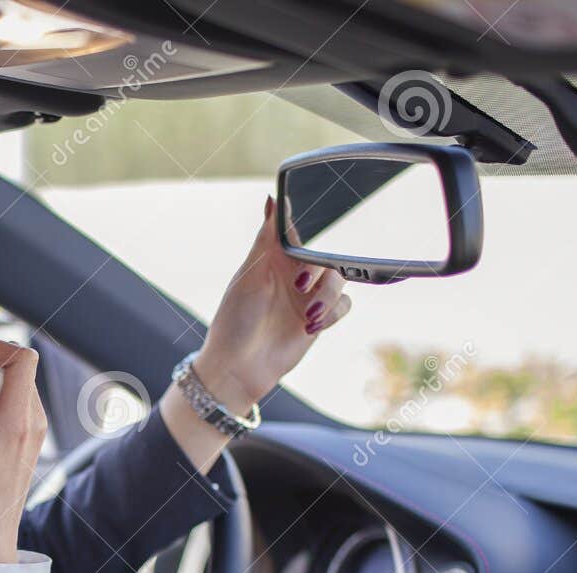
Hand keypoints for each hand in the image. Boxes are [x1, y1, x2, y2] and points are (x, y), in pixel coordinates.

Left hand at [195, 196, 351, 412]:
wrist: (237, 370)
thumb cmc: (234, 321)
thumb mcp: (248, 276)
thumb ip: (267, 239)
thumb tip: (273, 199)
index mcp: (274, 256)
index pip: (302, 230)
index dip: (310, 230)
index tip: (308, 241)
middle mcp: (294, 273)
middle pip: (327, 253)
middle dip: (319, 268)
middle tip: (300, 284)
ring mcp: (308, 296)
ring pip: (339, 279)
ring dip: (327, 295)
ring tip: (307, 314)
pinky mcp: (319, 319)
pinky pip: (343, 305)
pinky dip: (333, 313)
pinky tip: (311, 326)